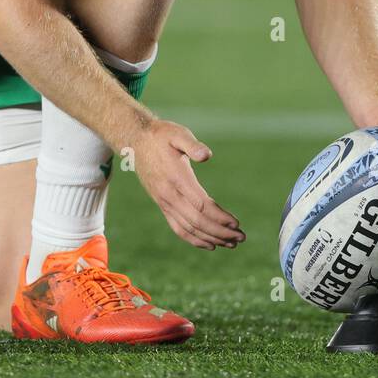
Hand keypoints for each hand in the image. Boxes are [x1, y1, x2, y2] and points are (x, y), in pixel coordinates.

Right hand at [132, 119, 243, 248]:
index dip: (220, 217)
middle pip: (197, 221)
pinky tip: (210, 244)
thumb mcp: (177, 133)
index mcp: (177, 178)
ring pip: (188, 229)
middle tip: (241, 237)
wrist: (136, 141)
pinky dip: (194, 239)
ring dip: (211, 238)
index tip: (237, 223)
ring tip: (231, 243)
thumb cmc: (161, 135)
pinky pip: (178, 228)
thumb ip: (192, 145)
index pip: (201, 205)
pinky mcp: (162, 205)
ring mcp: (164, 202)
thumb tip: (207, 155)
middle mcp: (169, 194)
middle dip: (221, 232)